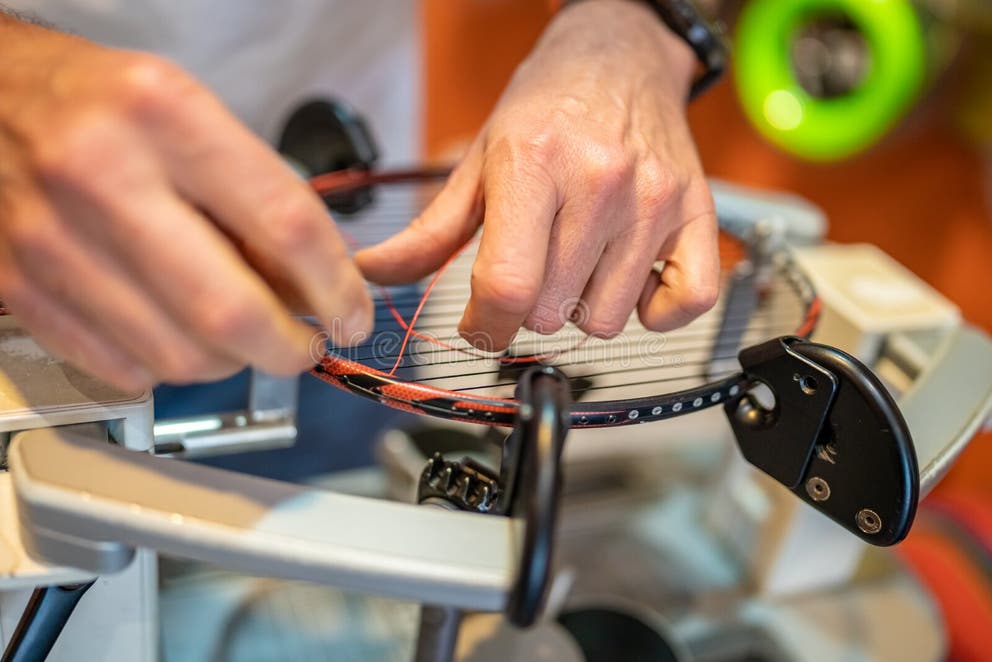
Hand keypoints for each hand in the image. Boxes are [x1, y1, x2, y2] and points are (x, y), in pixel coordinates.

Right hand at [0, 18, 371, 389]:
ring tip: (239, 333)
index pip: (284, 224)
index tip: (352, 315)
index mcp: (162, 115)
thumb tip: (312, 288)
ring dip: (231, 361)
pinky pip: (122, 369)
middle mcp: (101, 175)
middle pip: (230, 313)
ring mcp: (50, 239)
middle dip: (290, 348)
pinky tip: (173, 329)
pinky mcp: (17, 287)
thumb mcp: (190, 113)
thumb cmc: (96, 102)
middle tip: (305, 345)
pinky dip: (167, 365)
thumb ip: (255, 196)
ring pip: (179, 355)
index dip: (336, 288)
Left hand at [357, 0, 718, 351]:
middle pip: (551, 312)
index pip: (508, 286)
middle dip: (527, 308)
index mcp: (534, 165)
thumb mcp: (478, 161)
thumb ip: (428, 231)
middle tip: (531, 269)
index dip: (483, 326)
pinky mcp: (696, 214)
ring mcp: (654, 201)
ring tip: (577, 262)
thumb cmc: (546, 109)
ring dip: (581, 308)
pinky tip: (629, 281)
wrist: (619, 57)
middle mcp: (600, 182)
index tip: (479, 324)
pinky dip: (653, 313)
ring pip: (606, 320)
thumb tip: (370, 274)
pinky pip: (686, 306)